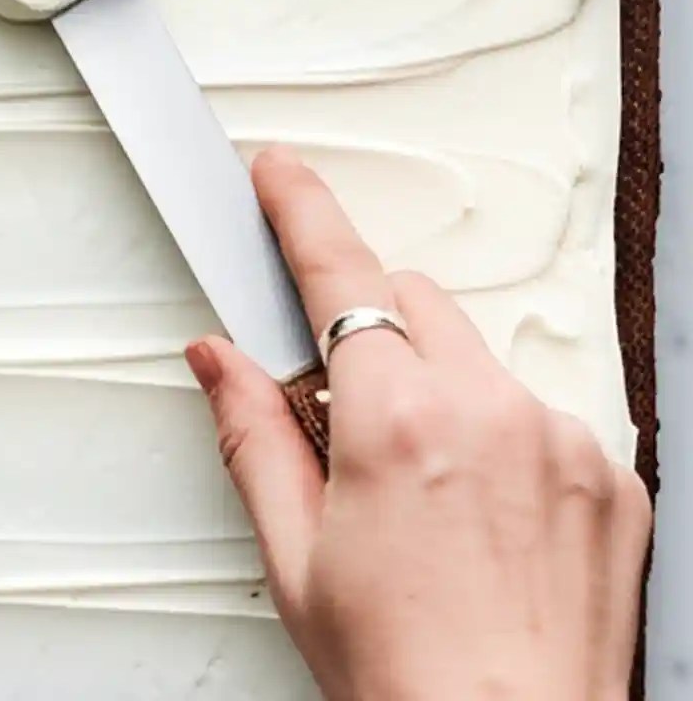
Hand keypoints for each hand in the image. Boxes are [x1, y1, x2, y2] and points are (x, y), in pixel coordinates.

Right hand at [185, 147, 652, 700]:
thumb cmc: (402, 671)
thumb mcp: (295, 555)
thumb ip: (252, 436)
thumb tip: (218, 363)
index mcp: (397, 425)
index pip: (338, 277)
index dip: (298, 212)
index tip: (277, 176)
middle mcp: (489, 412)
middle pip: (411, 302)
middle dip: (363, 322)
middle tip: (335, 404)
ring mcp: (559, 439)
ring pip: (475, 354)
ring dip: (433, 383)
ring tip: (416, 486)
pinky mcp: (608, 472)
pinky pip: (535, 408)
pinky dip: (495, 430)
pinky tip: (475, 509)